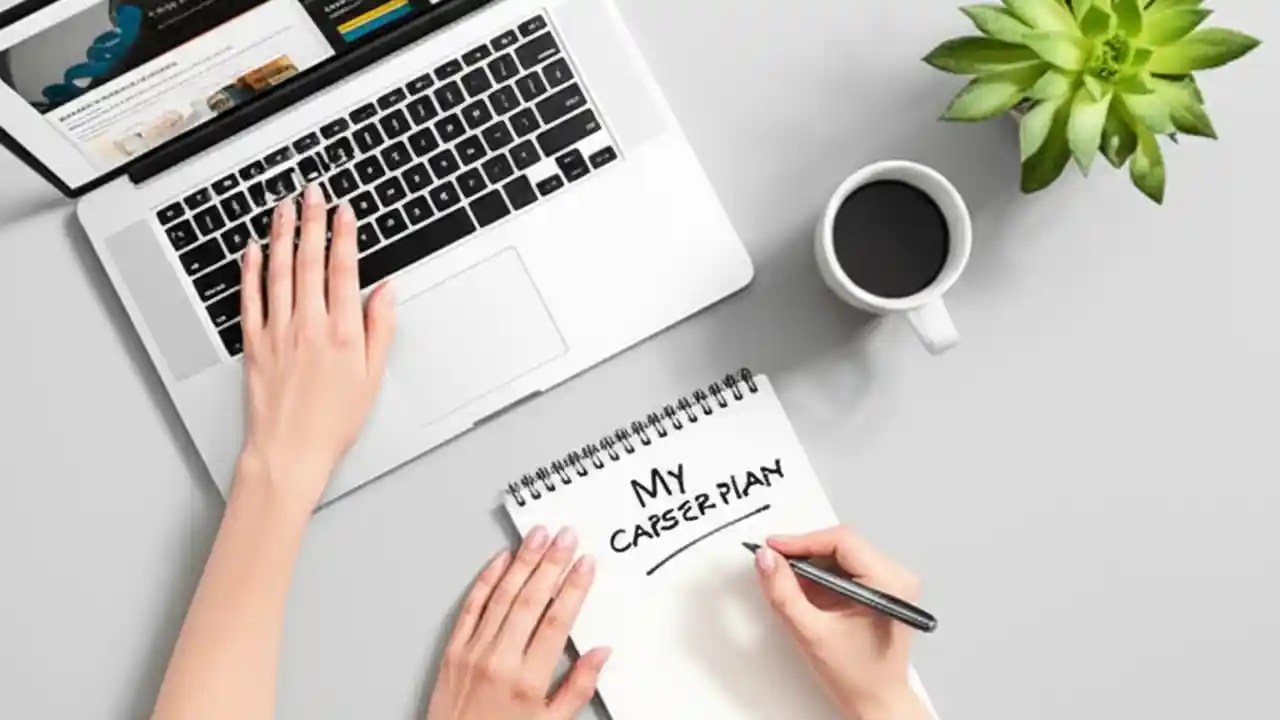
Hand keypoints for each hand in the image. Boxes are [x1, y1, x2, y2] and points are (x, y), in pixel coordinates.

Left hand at [237, 185, 395, 510]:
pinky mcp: (254, 344)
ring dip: (281, 234)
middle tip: (312, 193)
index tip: (344, 211)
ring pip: (278, 271)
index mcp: (343, 334)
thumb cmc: (333, 422)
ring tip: (283, 208)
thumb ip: (380, 329)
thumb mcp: (372, 377)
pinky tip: (252, 249)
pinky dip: (250, 270)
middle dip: (312, 222)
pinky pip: (250, 297)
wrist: (289, 453)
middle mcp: (308, 326)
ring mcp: (277, 332)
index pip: (342, 271)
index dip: (344, 236)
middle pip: (308, 261)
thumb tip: (385, 292)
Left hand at [427, 527, 609, 719]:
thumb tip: (600, 654)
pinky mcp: (453, 650)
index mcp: (527, 680)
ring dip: (522, 561)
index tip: (586, 565)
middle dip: (551, 562)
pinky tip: (500, 560)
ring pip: (502, 595)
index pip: (557, 621)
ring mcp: (473, 651)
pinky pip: (471, 606)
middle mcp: (499, 660)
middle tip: (566, 536)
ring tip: (538, 535)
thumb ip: (578, 687)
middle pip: (531, 599)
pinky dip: (486, 580)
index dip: (574, 588)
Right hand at [754, 527, 929, 719]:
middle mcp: (897, 578)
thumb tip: (768, 560)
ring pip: (843, 554)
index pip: (841, 541)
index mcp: (888, 584)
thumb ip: (784, 592)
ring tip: (793, 584)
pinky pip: (848, 567)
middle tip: (776, 564)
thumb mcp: (811, 633)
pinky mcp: (883, 588)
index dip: (802, 541)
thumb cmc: (858, 677)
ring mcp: (892, 582)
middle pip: (842, 544)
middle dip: (805, 553)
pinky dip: (823, 576)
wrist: (878, 701)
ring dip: (813, 565)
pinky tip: (810, 593)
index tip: (774, 548)